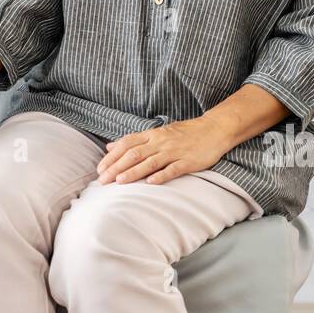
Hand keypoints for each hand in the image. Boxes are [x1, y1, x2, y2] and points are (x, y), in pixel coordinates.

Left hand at [96, 116, 229, 185]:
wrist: (214, 129)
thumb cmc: (184, 133)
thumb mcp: (157, 132)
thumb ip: (134, 140)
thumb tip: (111, 146)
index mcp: (152, 135)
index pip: (126, 144)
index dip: (111, 157)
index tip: (99, 169)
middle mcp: (160, 142)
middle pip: (134, 154)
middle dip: (116, 167)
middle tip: (102, 180)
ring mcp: (174, 152)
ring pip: (150, 162)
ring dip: (133, 172)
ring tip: (119, 182)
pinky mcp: (187, 162)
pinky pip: (172, 169)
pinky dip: (160, 175)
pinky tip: (150, 183)